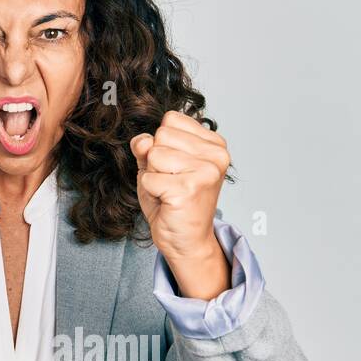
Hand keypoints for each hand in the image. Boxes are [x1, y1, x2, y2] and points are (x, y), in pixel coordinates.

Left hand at [130, 110, 232, 299]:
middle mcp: (217, 155)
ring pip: (154, 154)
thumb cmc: (173, 202)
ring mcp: (206, 171)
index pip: (171, 120)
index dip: (162, 143)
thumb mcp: (156, 166)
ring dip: (153, 176)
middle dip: (156, 160)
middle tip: (170, 183)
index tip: (174, 167)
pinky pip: (149, 178)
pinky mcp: (190, 188)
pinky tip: (168, 202)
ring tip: (170, 191)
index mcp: (215, 144)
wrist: (186, 240)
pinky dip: (151, 191)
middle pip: (161, 135)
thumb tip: (143, 140)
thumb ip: (147, 147)